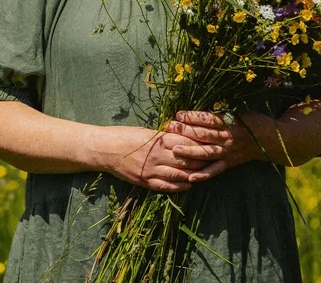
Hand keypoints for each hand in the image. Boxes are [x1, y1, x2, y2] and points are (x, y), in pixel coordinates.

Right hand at [104, 126, 225, 192]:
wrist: (104, 149)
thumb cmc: (125, 136)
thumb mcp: (147, 132)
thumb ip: (165, 137)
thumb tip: (182, 137)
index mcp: (159, 140)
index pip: (187, 143)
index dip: (201, 146)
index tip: (213, 145)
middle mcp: (158, 156)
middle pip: (186, 160)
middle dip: (202, 161)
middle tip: (216, 161)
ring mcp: (151, 170)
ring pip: (179, 175)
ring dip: (194, 175)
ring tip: (206, 174)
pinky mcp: (145, 181)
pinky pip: (166, 186)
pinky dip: (179, 187)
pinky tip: (188, 185)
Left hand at [166, 111, 274, 181]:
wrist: (271, 140)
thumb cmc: (254, 120)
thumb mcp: (241, 109)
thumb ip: (223, 108)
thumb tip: (205, 96)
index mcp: (231, 121)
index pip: (209, 119)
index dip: (193, 116)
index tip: (178, 114)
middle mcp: (229, 137)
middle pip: (204, 134)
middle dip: (185, 131)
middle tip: (169, 128)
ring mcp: (229, 152)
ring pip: (207, 153)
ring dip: (190, 152)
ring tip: (174, 149)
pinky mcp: (230, 163)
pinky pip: (215, 170)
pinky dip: (203, 174)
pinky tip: (190, 177)